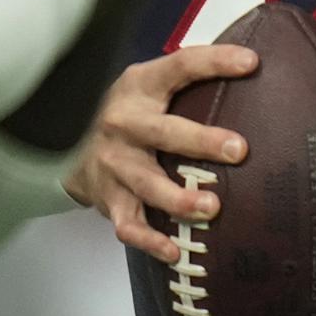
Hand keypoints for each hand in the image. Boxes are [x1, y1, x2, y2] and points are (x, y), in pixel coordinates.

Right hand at [66, 42, 257, 263]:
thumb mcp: (147, 85)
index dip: (215, 62)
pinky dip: (151, 241)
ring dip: (178, 198)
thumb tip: (251, 66)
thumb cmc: (127, 113)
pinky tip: (175, 252)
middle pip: (162, 133)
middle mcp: (124, 124)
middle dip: (201, 142)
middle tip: (239, 150)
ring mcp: (114, 165)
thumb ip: (186, 80)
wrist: (64, 144)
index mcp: (140, 88)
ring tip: (210, 208)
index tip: (252, 63)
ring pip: (146, 184)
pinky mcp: (110, 200)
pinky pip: (129, 225)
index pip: (179, 66)